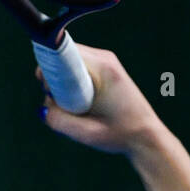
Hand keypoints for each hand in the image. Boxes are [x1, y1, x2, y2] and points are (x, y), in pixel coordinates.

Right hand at [37, 43, 161, 155]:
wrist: (146, 137)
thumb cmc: (121, 135)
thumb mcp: (87, 133)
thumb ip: (59, 121)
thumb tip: (43, 109)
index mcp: (103, 68)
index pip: (62, 53)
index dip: (49, 71)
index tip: (50, 91)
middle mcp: (105, 59)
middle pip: (63, 56)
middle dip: (55, 80)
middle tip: (63, 104)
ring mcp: (107, 62)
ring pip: (69, 63)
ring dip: (64, 84)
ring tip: (77, 106)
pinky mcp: (106, 69)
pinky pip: (79, 69)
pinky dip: (73, 84)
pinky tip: (82, 103)